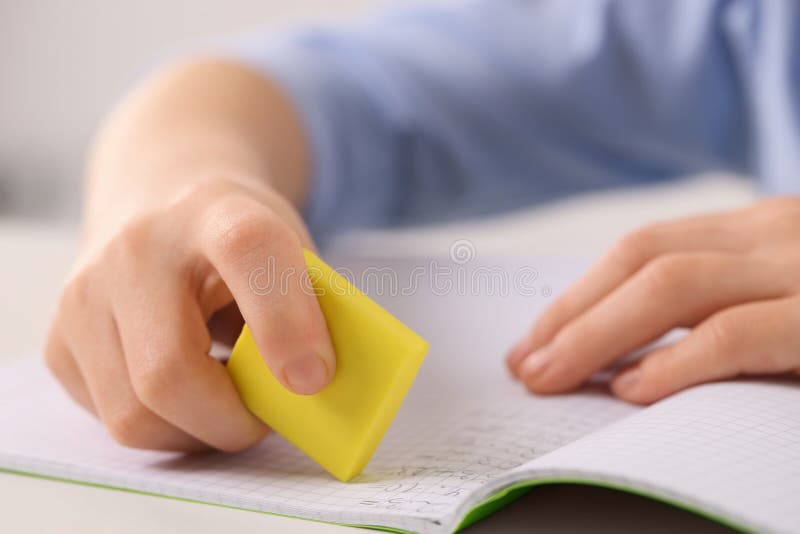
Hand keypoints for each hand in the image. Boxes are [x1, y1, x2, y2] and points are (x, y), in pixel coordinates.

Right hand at [44, 177, 335, 451]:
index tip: (314, 378)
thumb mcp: (289, 251)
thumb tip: (315, 393)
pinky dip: (164, 425)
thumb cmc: (238, 240)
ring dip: (196, 431)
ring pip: (135, 415)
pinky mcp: (59, 343)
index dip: (285, 323)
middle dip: (231, 421)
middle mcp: (137, 248)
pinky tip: (188, 390)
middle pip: (169, 369)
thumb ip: (312, 310)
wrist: (159, 204)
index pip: (247, 250)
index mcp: (214, 211)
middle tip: (265, 420)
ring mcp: (84, 295)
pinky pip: (113, 419)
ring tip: (228, 407)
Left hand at [507, 197, 799, 403]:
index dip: (578, 296)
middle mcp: (774, 235)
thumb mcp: (784, 298)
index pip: (643, 249)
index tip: (533, 341)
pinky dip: (673, 362)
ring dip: (595, 336)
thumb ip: (719, 305)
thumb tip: (623, 360)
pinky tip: (630, 390)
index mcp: (757, 230)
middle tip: (523, 366)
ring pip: (671, 285)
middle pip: (641, 260)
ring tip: (548, 378)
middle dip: (570, 315)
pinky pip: (734, 334)